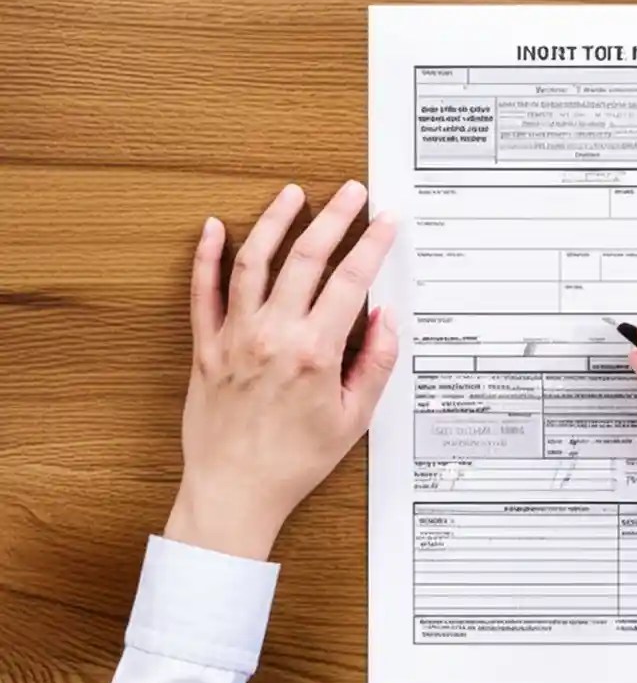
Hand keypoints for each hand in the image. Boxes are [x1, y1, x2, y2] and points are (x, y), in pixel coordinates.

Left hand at [165, 181, 398, 559]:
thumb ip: (376, 363)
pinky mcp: (206, 346)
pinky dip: (207, 255)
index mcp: (315, 352)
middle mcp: (273, 335)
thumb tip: (385, 319)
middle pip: (307, 257)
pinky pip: (203, 291)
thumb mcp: (355, 418)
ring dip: (275, 221)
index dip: (373, 243)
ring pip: (255, 261)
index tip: (387, 221)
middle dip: (334, 216)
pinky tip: (216, 227)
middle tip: (351, 193)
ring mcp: (235, 336)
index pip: (352, 280)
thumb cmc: (295, 461)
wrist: (236, 490)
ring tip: (293, 195)